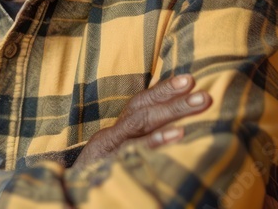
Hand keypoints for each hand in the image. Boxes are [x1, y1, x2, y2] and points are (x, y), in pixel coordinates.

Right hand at [72, 74, 210, 169]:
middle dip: (172, 96)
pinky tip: (178, 133)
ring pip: (140, 122)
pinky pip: (134, 150)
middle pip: (141, 108)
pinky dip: (156, 140)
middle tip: (204, 92)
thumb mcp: (120, 159)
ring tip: (199, 102)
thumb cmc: (101, 180)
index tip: (189, 80)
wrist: (74, 196)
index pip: (140, 104)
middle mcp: (110, 135)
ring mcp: (108, 148)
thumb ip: (140, 144)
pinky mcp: (108, 163)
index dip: (163, 90)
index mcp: (115, 132)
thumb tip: (177, 135)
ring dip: (173, 110)